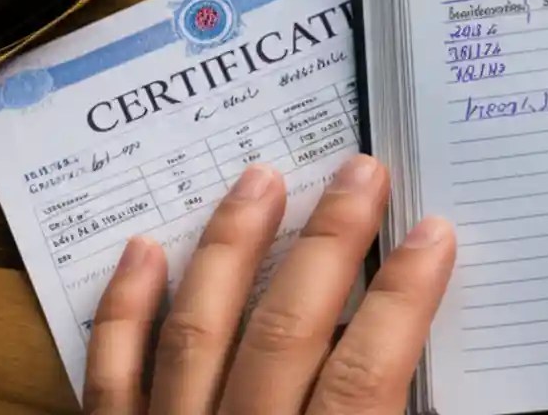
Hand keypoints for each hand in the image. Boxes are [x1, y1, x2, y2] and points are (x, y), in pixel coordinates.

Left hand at [83, 155, 455, 413]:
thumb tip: (423, 346)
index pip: (366, 373)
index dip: (404, 298)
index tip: (434, 233)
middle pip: (287, 332)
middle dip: (330, 244)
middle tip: (361, 173)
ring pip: (197, 333)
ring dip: (232, 248)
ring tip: (261, 178)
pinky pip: (113, 375)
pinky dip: (125, 311)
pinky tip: (144, 250)